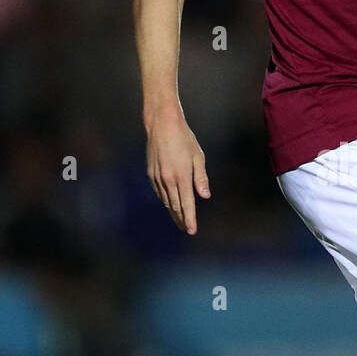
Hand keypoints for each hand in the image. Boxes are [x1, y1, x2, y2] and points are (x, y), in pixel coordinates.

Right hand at [145, 110, 209, 233]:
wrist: (162, 125)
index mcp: (182, 176)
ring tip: (180, 221)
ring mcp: (158, 177)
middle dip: (182, 219)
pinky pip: (159, 191)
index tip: (192, 230)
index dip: (190, 218)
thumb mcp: (198, 157)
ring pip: (166, 200)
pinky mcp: (151, 173)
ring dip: (173, 212)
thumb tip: (205, 196)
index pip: (187, 203)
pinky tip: (169, 204)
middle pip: (175, 206)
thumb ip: (201, 178)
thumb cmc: (184, 139)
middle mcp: (168, 179)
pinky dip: (165, 200)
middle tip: (187, 229)